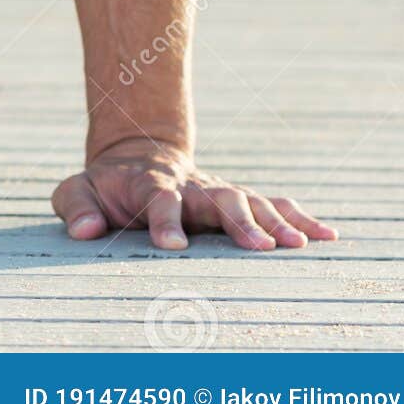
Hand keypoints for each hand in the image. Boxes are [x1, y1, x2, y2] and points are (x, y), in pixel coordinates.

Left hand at [52, 138, 337, 251]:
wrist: (136, 156)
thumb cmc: (105, 186)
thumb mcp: (79, 190)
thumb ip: (77, 207)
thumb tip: (85, 232)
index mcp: (149, 185)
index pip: (159, 200)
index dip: (166, 221)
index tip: (172, 247)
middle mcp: (191, 187)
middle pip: (218, 199)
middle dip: (239, 222)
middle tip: (261, 248)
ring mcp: (217, 191)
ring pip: (250, 201)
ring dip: (275, 222)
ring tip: (299, 246)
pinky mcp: (237, 201)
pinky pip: (273, 205)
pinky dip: (299, 217)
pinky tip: (327, 236)